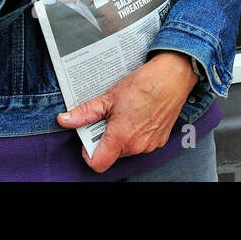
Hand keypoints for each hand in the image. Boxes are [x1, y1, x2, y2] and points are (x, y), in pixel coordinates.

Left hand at [58, 52, 198, 171]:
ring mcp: (150, 144)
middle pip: (112, 154)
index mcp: (121, 137)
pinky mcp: (160, 140)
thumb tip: (65, 119)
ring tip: (127, 113)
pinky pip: (142, 143)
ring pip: (127, 149)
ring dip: (123, 135)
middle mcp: (136, 146)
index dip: (88, 153)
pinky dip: (138, 133)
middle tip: (109, 117)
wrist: (174, 75)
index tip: (90, 138)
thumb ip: (85, 112)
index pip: (97, 163)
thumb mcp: (110, 97)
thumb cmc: (145, 84)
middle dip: (106, 138)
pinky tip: (140, 115)